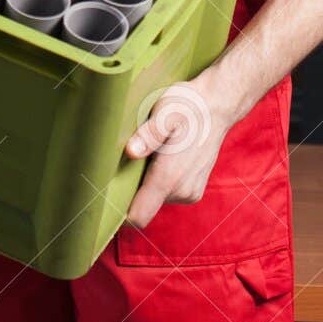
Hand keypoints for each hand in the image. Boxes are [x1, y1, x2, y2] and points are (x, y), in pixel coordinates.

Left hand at [123, 77, 227, 230]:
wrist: (218, 105)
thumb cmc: (189, 106)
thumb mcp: (166, 112)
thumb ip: (149, 134)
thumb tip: (131, 151)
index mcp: (170, 177)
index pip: (138, 216)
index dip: (118, 215)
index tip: (104, 200)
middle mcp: (181, 191)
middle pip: (143, 207)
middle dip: (130, 190)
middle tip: (125, 161)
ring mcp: (190, 192)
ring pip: (155, 200)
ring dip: (146, 183)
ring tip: (149, 154)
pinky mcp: (193, 189)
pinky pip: (167, 194)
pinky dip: (159, 180)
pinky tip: (161, 157)